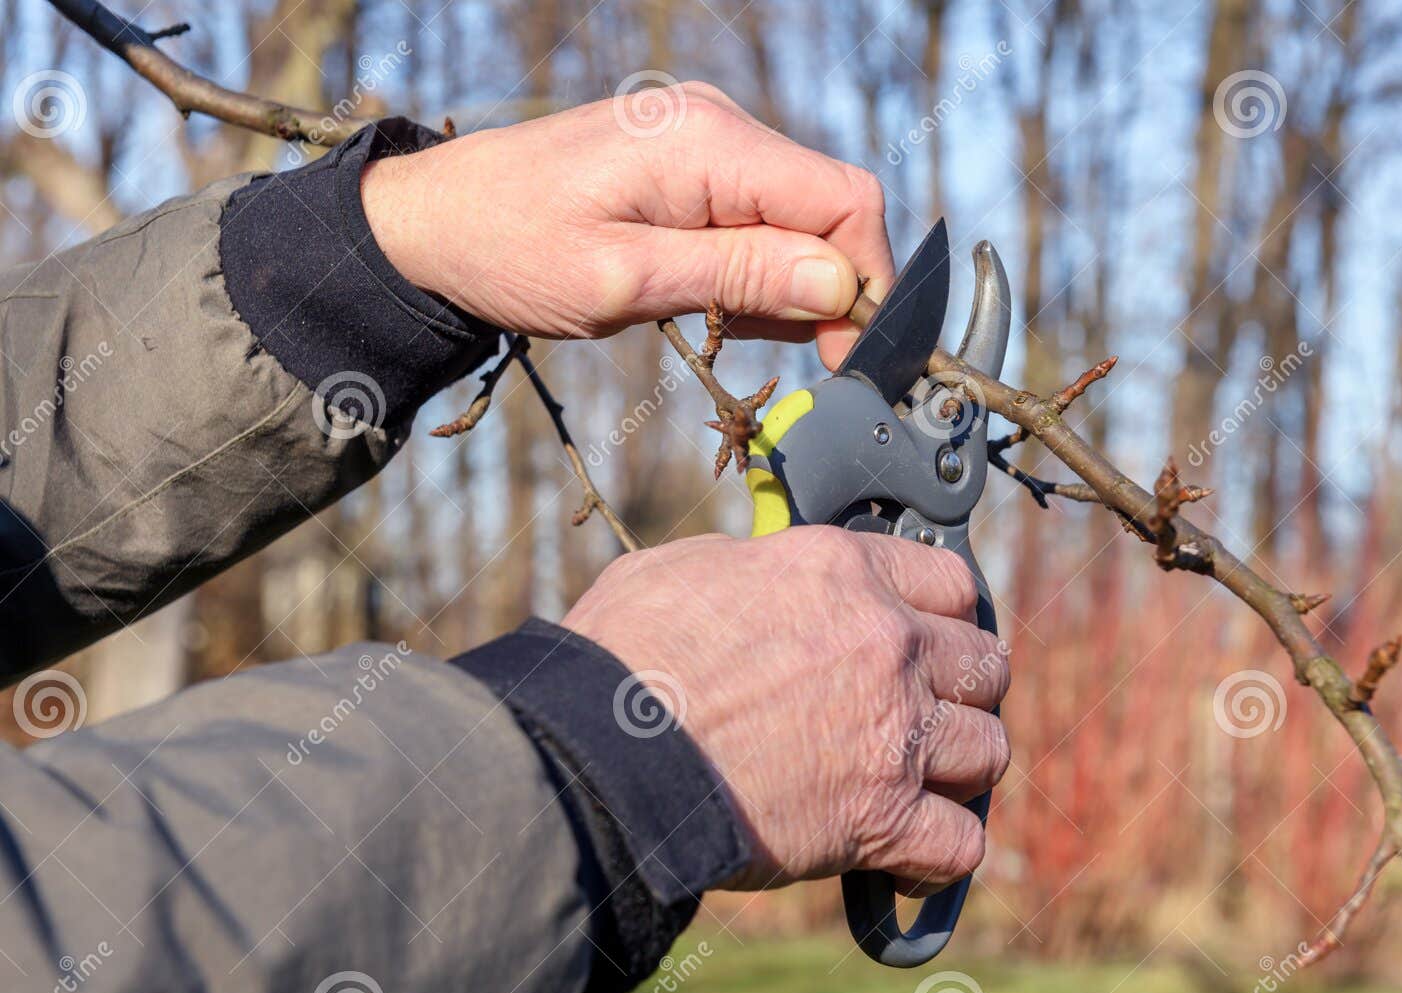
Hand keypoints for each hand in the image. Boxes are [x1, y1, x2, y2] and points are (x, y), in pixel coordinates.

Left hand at [360, 84, 893, 368]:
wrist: (433, 221)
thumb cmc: (510, 249)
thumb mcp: (625, 282)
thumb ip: (739, 278)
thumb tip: (840, 287)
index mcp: (710, 144)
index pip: (845, 200)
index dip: (864, 281)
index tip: (842, 353)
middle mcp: (720, 127)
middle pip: (829, 209)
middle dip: (823, 291)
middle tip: (769, 349)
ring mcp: (707, 141)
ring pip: (798, 219)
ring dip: (782, 286)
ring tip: (716, 323)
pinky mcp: (691, 164)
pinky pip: (758, 217)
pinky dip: (752, 270)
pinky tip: (705, 300)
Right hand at [561, 528, 1010, 892]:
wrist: (600, 757)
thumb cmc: (619, 659)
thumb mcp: (682, 569)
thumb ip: (751, 568)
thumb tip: (760, 579)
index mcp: (840, 572)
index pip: (949, 581)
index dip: (944, 613)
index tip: (931, 636)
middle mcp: (887, 645)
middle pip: (985, 666)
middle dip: (962, 691)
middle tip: (926, 712)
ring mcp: (894, 734)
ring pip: (988, 751)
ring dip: (959, 770)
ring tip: (923, 785)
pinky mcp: (882, 819)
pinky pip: (962, 845)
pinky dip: (941, 857)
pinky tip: (910, 859)